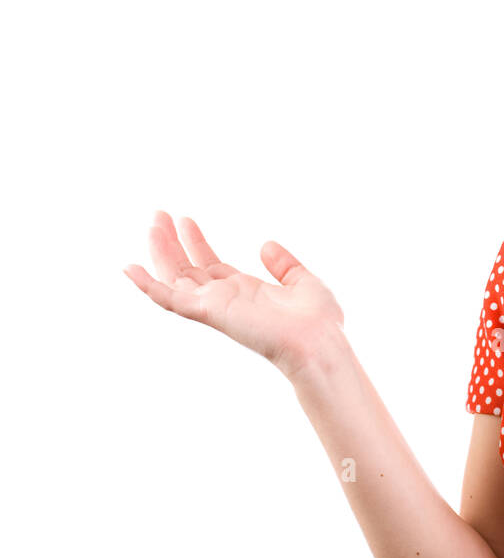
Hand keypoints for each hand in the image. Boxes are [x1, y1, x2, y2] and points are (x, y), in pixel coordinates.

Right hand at [123, 210, 344, 377]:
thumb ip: (285, 264)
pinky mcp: (209, 312)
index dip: (195, 242)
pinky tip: (129, 268)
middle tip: (158, 215)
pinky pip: (170, 299)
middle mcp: (225, 299)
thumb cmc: (317, 321)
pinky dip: (148, 286)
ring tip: (151, 226)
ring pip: (175, 278)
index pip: (210, 264)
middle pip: (187, 268)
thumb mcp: (303, 282)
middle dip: (172, 242)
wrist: (319, 342)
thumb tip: (265, 244)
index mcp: (245, 292)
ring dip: (160, 253)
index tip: (183, 218)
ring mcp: (215, 306)